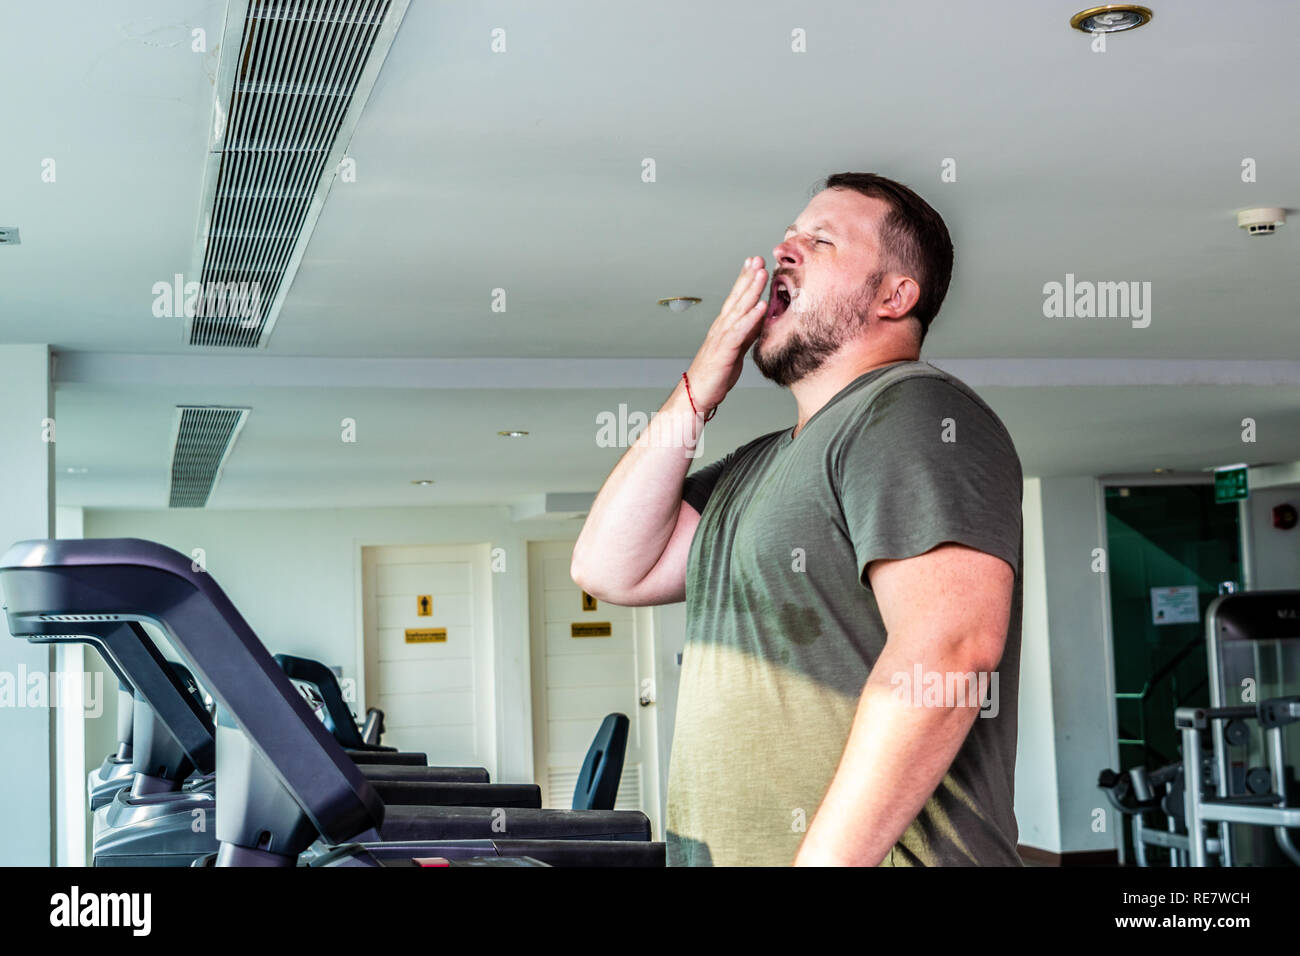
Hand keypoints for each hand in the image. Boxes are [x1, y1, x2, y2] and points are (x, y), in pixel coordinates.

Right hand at [683, 257, 768, 415]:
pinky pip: (740, 331)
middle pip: (736, 297)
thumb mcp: (736, 350)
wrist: (696, 395)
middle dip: (747, 277)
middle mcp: (721, 328)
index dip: (744, 280)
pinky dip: (751, 318)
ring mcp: (721, 337)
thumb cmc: (714, 375)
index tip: (754, 263)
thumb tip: (760, 320)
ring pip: (738, 309)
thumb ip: (747, 333)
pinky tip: (761, 306)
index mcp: (724, 327)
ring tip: (761, 273)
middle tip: (758, 258)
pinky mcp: (724, 350)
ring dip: (750, 290)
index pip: (736, 299)